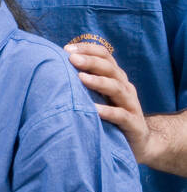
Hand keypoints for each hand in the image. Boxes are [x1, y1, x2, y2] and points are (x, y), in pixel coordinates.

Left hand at [66, 42, 154, 162]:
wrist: (138, 142)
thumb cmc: (109, 115)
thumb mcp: (97, 95)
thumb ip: (83, 81)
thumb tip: (54, 66)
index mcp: (116, 77)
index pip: (105, 56)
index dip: (88, 50)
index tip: (66, 49)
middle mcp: (124, 88)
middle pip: (110, 69)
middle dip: (90, 61)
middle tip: (71, 58)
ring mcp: (131, 105)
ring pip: (117, 88)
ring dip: (98, 81)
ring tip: (81, 78)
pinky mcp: (133, 124)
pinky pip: (122, 116)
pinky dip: (108, 111)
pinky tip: (95, 109)